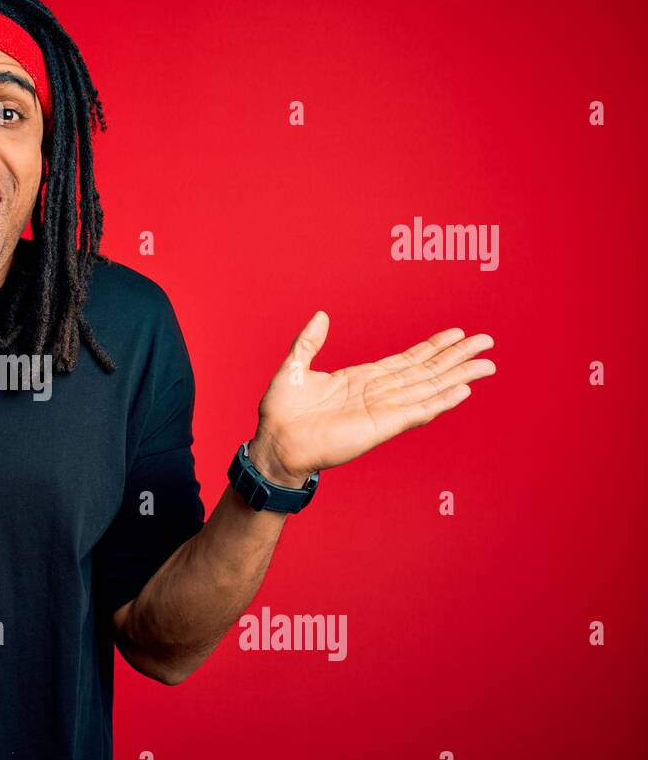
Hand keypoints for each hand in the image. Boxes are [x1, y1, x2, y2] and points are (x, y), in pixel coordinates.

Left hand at [248, 312, 495, 485]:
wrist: (274, 444)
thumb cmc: (281, 413)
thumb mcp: (295, 367)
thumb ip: (310, 342)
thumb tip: (321, 315)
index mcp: (361, 378)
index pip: (406, 360)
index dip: (433, 347)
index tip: (457, 334)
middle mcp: (378, 393)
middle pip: (426, 372)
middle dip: (456, 357)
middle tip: (486, 341)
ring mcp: (382, 410)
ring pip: (429, 389)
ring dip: (458, 377)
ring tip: (486, 365)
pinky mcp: (381, 427)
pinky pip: (417, 412)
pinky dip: (440, 401)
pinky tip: (462, 391)